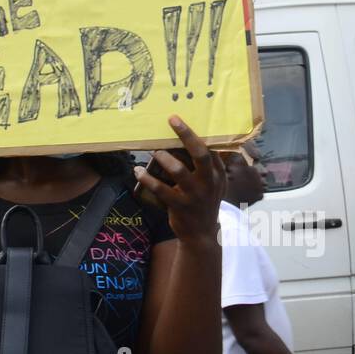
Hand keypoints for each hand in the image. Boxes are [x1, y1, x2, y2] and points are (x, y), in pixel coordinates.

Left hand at [134, 115, 225, 243]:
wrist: (201, 235)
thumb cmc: (203, 203)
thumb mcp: (213, 184)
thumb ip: (206, 166)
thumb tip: (188, 140)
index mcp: (217, 174)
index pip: (210, 148)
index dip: (195, 132)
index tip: (179, 118)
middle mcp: (209, 182)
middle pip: (200, 154)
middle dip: (186, 135)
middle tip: (172, 120)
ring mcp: (195, 195)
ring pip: (179, 170)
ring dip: (164, 158)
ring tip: (154, 152)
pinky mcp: (180, 206)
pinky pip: (161, 189)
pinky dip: (147, 178)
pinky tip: (137, 170)